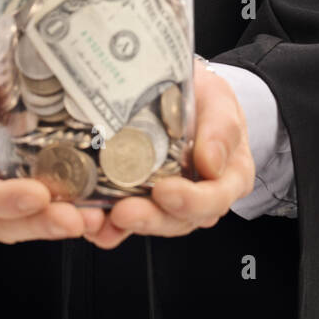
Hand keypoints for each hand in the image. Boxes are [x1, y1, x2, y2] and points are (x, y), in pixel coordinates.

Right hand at [0, 39, 105, 242]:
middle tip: (74, 218)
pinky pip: (60, 217)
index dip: (1, 201)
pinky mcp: (45, 197)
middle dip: (40, 224)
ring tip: (96, 219)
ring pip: (34, 226)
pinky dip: (83, 220)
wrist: (5, 75)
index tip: (36, 194)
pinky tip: (107, 215)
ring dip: (64, 226)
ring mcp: (13, 198)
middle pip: (5, 223)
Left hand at [82, 57, 255, 250]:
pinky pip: (122, 223)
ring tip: (99, 218)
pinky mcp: (137, 202)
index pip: (214, 199)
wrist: (179, 92)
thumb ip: (221, 127)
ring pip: (149, 224)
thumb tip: (211, 162)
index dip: (191, 201)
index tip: (165, 191)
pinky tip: (90, 219)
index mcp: (227, 177)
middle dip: (149, 218)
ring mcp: (166, 203)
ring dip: (122, 225)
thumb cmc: (205, 101)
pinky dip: (104, 225)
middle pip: (178, 220)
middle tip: (124, 211)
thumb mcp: (220, 99)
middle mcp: (199, 196)